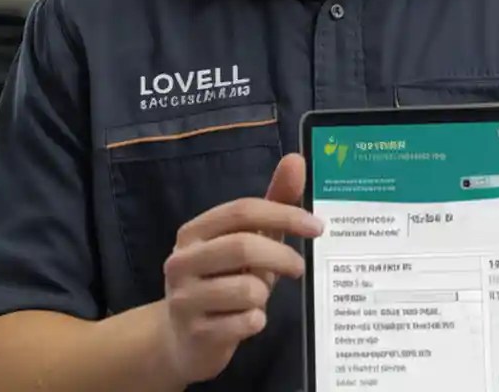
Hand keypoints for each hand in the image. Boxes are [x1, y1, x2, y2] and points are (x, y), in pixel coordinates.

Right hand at [158, 153, 324, 383]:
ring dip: (264, 294)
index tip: (317, 226)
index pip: (242, 210)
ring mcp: (184, 298)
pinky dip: (256, 321)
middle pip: (243, 246)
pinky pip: (245, 323)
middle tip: (299, 268)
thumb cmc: (222, 282)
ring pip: (247, 289)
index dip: (283, 215)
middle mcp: (182, 261)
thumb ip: (272, 204)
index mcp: (194, 232)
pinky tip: (245, 321)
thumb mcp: (247, 243)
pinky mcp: (196, 332)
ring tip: (255, 298)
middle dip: (281, 257)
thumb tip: (296, 159)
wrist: (182, 340)